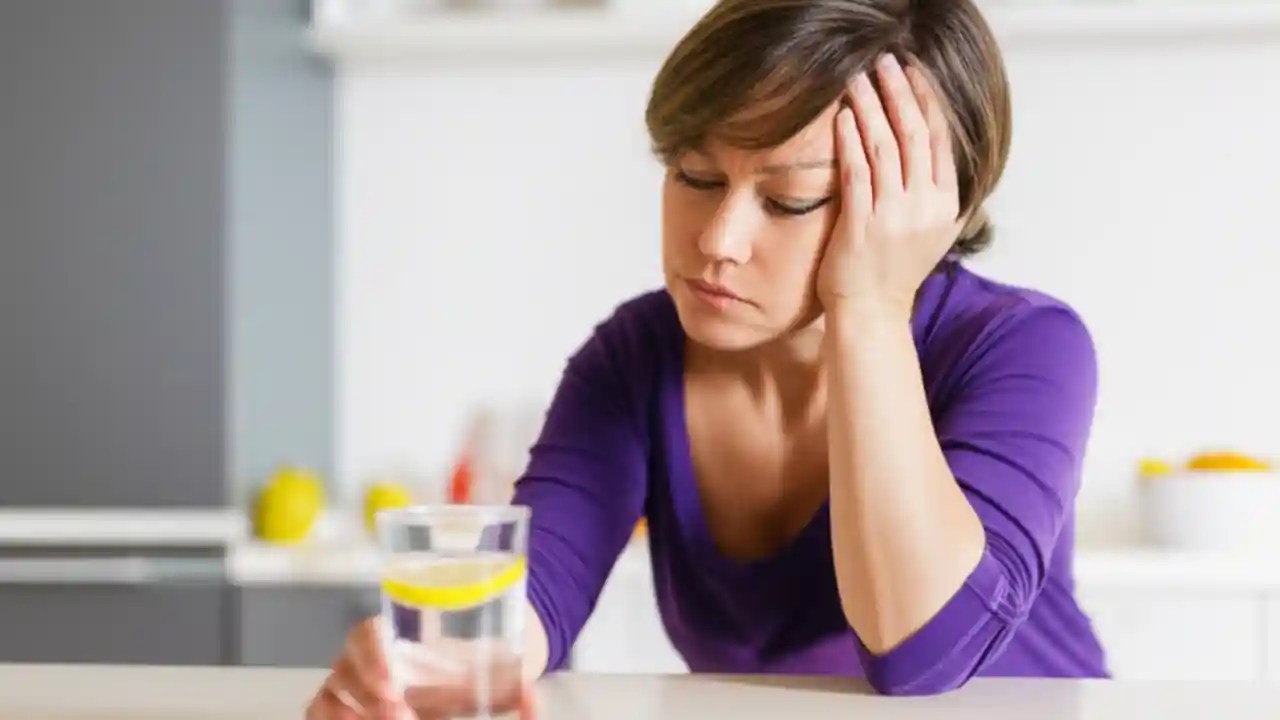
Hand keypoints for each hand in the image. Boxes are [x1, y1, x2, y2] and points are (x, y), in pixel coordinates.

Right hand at [306, 617, 538, 719]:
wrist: (453, 683)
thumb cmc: (466, 672)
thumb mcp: (488, 673)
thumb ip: (511, 684)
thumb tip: (532, 692)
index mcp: (395, 635)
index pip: (367, 633)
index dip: (372, 656)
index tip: (394, 684)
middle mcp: (364, 658)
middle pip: (343, 667)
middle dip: (366, 697)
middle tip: (399, 715)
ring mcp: (349, 686)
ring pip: (327, 694)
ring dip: (347, 713)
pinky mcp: (345, 708)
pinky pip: (319, 711)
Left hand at [816, 53, 962, 322]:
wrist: (872, 314)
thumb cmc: (892, 270)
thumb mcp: (930, 230)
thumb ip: (933, 193)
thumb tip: (931, 151)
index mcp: (946, 204)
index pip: (940, 139)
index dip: (927, 100)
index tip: (913, 72)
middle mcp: (925, 207)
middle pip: (915, 134)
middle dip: (899, 92)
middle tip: (884, 63)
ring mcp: (895, 216)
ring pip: (886, 147)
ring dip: (871, 107)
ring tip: (857, 80)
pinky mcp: (863, 225)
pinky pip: (857, 172)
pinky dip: (850, 140)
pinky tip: (843, 117)